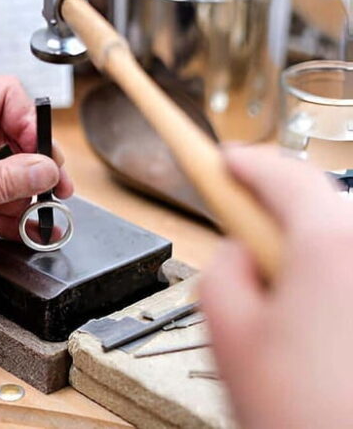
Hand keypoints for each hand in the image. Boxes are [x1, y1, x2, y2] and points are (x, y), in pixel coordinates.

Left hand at [0, 76, 72, 281]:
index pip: (3, 95)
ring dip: (21, 191)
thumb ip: (4, 181)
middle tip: (55, 191)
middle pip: (7, 130)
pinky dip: (3, 207)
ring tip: (42, 218)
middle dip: (34, 162)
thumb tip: (46, 169)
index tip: (43, 158)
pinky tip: (22, 228)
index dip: (30, 123)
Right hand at [201, 146, 352, 427]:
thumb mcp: (226, 331)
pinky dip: (334, 280)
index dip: (244, 162)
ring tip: (284, 306)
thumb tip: (239, 249)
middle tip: (244, 236)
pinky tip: (320, 326)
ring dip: (309, 252)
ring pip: (342, 240)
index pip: (282, 175)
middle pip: (321, 204)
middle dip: (279, 212)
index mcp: (330, 247)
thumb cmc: (304, 415)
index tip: (224, 159)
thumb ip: (221, 266)